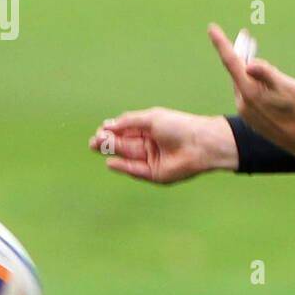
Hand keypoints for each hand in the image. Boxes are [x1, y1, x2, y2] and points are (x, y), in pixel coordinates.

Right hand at [88, 108, 238, 182]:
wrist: (200, 144)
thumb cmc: (179, 126)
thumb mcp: (151, 119)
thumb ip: (129, 122)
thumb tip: (107, 125)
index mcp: (150, 129)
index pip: (126, 130)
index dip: (112, 130)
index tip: (101, 128)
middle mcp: (150, 145)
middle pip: (124, 144)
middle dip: (108, 142)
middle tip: (94, 140)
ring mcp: (152, 160)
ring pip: (128, 156)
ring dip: (112, 152)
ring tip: (97, 146)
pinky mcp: (156, 174)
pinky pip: (136, 171)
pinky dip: (122, 167)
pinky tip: (110, 162)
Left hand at [207, 23, 294, 168]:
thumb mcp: (289, 87)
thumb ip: (268, 74)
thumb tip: (249, 64)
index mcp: (250, 92)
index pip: (231, 62)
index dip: (221, 43)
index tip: (211, 28)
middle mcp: (244, 103)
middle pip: (236, 71)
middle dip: (239, 53)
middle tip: (246, 36)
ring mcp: (248, 113)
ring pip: (243, 84)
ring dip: (246, 68)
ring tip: (253, 55)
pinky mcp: (254, 120)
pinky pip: (248, 95)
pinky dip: (251, 83)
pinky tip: (262, 82)